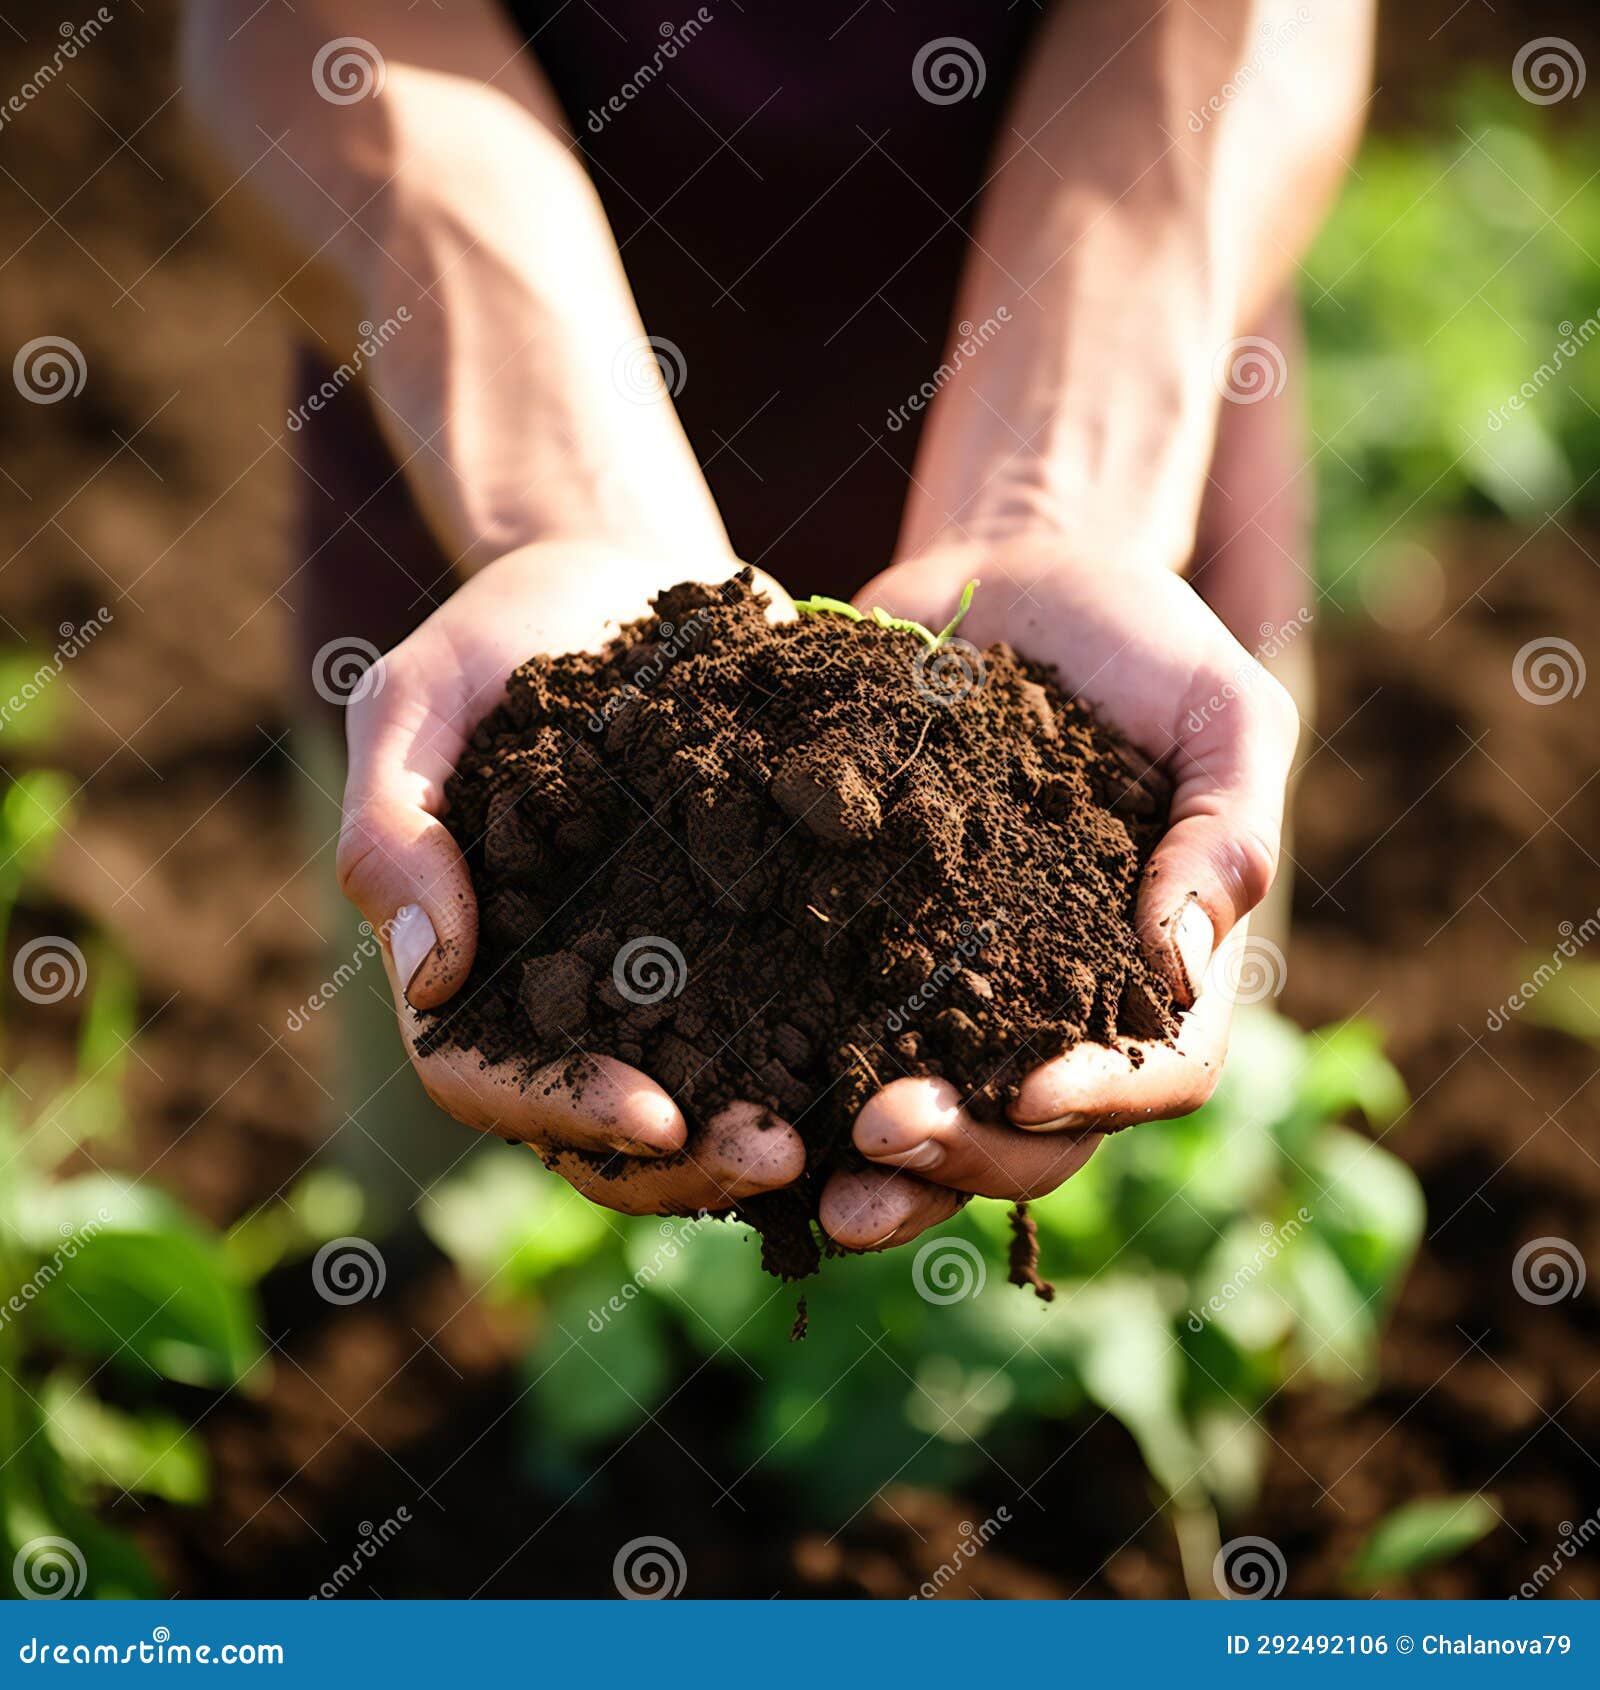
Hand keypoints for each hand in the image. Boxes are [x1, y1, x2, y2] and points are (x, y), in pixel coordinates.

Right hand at [337, 540, 806, 1215]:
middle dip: (684, 1161)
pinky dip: (824, 1064)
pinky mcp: (747, 939)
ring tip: (844, 1135)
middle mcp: (566, 992)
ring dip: (759, 1141)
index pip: (487, 1077)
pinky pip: (780, 1026)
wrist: (628, 574)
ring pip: (696, 1107)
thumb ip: (392, 826)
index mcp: (472, 959)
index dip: (560, 1109)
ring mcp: (658, 975)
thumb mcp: (416, 701)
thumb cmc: (505, 635)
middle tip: (780, 1152)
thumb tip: (429, 975)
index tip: (655, 1114)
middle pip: (601, 1130)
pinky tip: (892, 1066)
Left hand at [817, 541, 1300, 1250]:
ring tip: (812, 1178)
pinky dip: (804, 1088)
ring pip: (939, 1119)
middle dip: (967, 1150)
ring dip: (883, 1166)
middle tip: (882, 1130)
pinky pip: (842, 1040)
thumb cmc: (1134, 638)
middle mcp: (1062, 999)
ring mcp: (963, 983)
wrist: (1004, 572)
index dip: (1103, 1098)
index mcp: (1161, 962)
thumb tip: (1179, 964)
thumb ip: (1228, 828)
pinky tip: (748, 1104)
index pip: (1158, 1070)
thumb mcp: (1218, 708)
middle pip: (1038, 1132)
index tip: (1030, 1089)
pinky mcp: (870, 945)